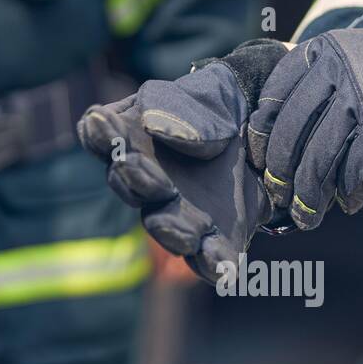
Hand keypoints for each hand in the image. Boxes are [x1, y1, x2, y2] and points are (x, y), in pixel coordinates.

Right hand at [78, 39, 288, 281]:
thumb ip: (180, 109)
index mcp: (131, 137)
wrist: (262, 140)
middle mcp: (145, 182)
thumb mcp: (208, 95)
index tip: (108, 129)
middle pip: (128, 186)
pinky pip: (207, 259)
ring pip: (163, 226)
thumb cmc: (218, 111)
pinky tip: (224, 267)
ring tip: (190, 235)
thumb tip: (154, 126)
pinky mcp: (210, 240)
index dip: (101, 134)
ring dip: (173, 231)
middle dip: (139, 184)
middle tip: (160, 184)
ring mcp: (175, 214)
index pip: (100, 135)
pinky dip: (214, 265)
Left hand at [247, 29, 362, 229]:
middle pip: (291, 134)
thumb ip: (315, 88)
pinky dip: (347, 196)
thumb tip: (266, 138)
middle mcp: (343, 75)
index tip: (258, 156)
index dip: (262, 132)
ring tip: (306, 215)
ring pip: (316, 163)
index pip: (277, 95)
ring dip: (307, 196)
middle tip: (278, 193)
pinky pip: (350, 179)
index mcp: (330, 52)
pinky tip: (349, 201)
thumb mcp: (356, 64)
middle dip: (280, 172)